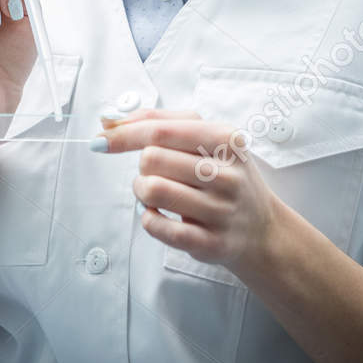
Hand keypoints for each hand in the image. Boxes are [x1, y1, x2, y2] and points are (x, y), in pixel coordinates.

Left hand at [96, 109, 283, 277]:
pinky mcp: (211, 243)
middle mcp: (228, 175)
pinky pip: (158, 226)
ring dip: (141, 191)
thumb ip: (158, 121)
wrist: (261, 230)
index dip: (124, 134)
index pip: (161, 130)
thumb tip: (108, 120)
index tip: (101, 138)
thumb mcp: (205, 139)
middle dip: (141, 167)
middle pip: (152, 159)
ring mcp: (222, 211)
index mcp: (226, 140)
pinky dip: (148, 219)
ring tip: (155, 194)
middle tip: (155, 174)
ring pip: (152, 190)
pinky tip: (160, 215)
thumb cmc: (223, 176)